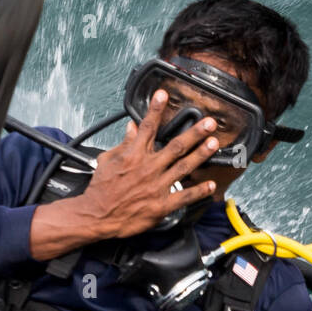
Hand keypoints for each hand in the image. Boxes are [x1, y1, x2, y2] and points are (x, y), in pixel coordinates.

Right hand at [74, 89, 218, 238]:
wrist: (97, 216)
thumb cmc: (101, 189)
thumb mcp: (107, 161)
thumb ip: (123, 144)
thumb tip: (132, 127)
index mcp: (133, 156)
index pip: (147, 127)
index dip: (156, 109)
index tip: (163, 94)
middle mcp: (148, 168)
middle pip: (175, 146)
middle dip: (194, 133)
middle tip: (209, 123)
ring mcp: (156, 187)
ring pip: (184, 167)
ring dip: (201, 155)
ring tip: (214, 143)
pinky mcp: (161, 205)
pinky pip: (184, 196)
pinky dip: (198, 191)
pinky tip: (211, 184)